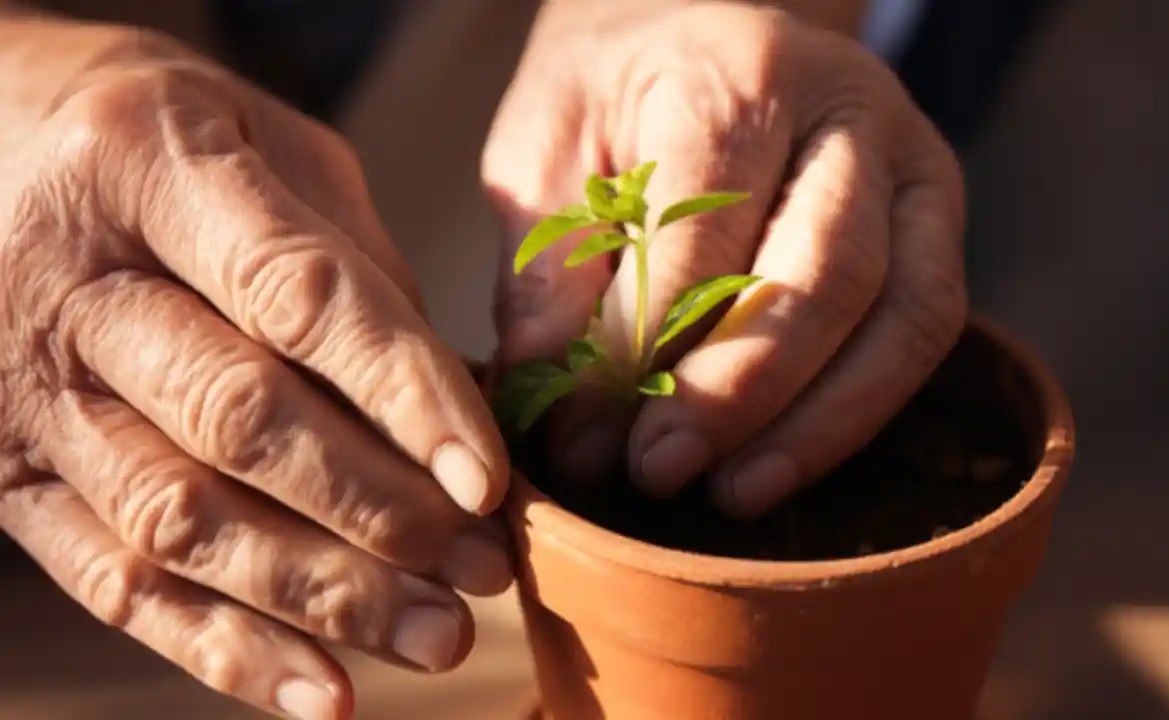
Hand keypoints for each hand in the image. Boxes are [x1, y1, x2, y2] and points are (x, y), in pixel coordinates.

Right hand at [0, 23, 508, 719]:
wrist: (0, 142)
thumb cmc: (175, 141)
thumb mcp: (281, 152)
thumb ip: (362, 270)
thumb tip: (451, 415)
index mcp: (152, 165)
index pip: (298, 297)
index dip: (402, 395)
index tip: (488, 478)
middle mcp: (74, 283)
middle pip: (237, 419)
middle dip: (375, 511)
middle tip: (481, 567)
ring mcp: (30, 390)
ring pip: (180, 518)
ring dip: (320, 594)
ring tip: (435, 635)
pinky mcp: (13, 476)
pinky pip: (115, 581)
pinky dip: (223, 650)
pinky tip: (321, 693)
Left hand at [483, 1, 965, 517]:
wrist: (699, 29)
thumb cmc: (614, 96)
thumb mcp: (547, 146)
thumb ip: (550, 264)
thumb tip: (554, 403)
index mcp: (736, 68)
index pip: (702, 230)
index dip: (643, 347)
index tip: (583, 439)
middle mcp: (850, 106)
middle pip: (823, 274)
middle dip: (737, 395)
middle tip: (656, 474)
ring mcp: (914, 161)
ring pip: (904, 313)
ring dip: (816, 424)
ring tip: (731, 495)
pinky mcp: (939, 216)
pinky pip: (927, 328)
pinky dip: (861, 409)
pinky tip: (784, 463)